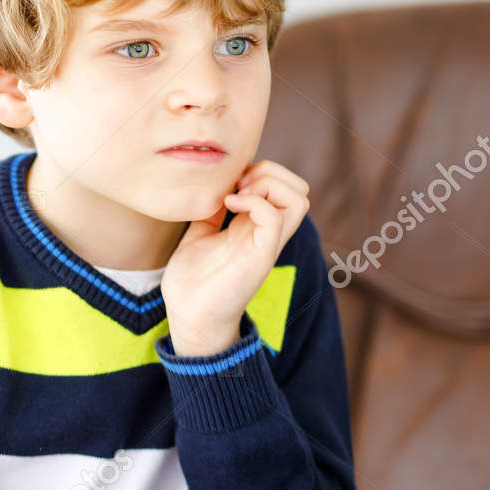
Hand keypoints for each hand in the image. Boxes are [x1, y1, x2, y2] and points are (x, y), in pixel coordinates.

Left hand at [162, 159, 309, 356]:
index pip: (284, 187)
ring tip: (239, 193)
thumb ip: (212, 213)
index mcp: (256, 227)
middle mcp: (268, 234)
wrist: (189, 318)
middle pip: (299, 189)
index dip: (262, 171)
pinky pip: (274, 217)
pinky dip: (254, 201)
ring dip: (268, 184)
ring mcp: (267, 244)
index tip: (230, 180)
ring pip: (299, 199)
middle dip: (271, 173)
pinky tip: (230, 204)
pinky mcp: (260, 256)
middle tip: (238, 184)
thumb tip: (212, 188)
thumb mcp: (199, 235)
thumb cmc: (193, 282)